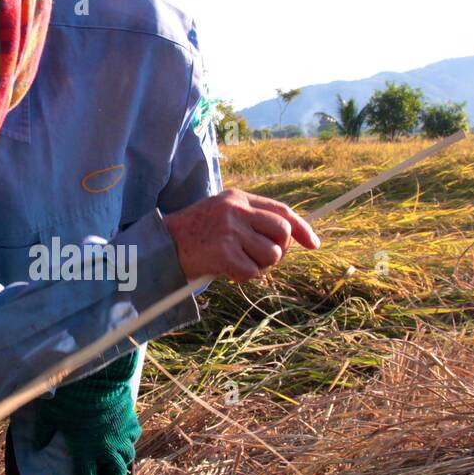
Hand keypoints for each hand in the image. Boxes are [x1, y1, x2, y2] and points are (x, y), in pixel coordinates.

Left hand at [30, 352, 140, 474]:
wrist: (98, 378)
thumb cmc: (70, 398)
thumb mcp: (50, 416)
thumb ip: (44, 434)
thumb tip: (37, 447)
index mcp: (84, 451)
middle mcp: (106, 449)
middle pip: (115, 474)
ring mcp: (121, 436)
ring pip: (128, 457)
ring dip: (122, 462)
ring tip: (118, 460)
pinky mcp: (131, 421)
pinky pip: (133, 437)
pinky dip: (129, 440)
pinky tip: (124, 435)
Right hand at [163, 189, 319, 282]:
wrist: (160, 246)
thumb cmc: (194, 234)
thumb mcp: (222, 214)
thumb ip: (252, 220)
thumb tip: (288, 238)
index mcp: (237, 197)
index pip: (281, 211)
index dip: (302, 228)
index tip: (314, 244)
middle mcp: (236, 210)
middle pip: (282, 232)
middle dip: (278, 251)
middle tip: (259, 258)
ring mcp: (230, 231)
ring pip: (271, 255)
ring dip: (259, 266)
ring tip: (237, 263)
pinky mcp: (223, 252)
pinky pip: (252, 272)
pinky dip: (242, 277)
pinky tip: (225, 270)